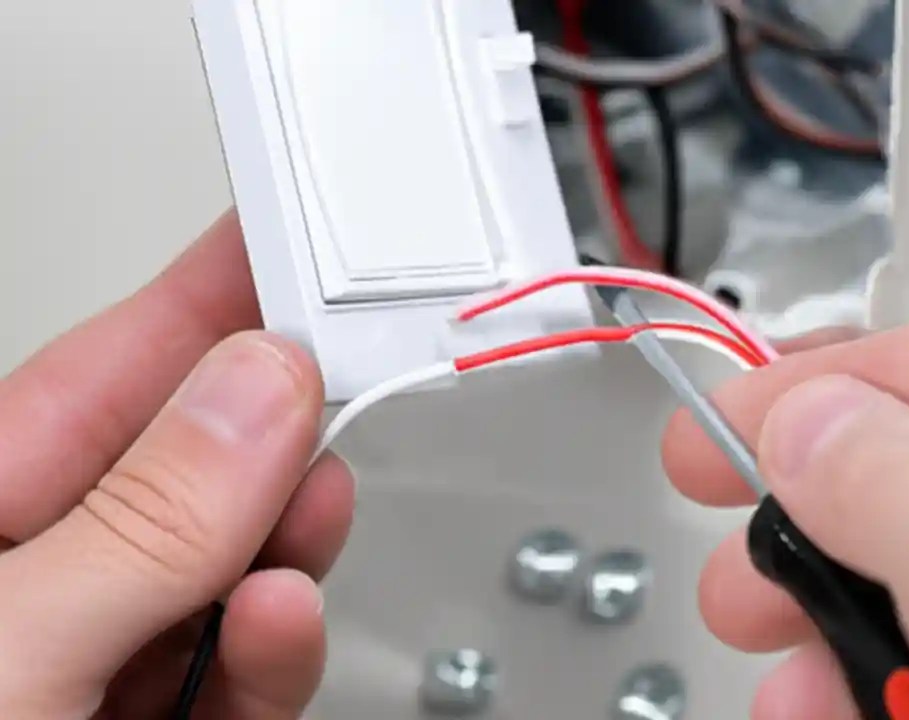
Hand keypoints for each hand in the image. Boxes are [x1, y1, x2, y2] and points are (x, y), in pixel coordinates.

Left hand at [0, 211, 354, 718]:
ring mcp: (102, 665)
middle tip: (351, 375)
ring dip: (288, 546)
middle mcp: (39, 583)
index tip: (301, 239)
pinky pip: (246, 667)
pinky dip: (281, 647)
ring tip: (311, 521)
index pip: (103, 373)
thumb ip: (140, 524)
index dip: (204, 297)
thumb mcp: (10, 648)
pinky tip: (282, 623)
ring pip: (237, 569)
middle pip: (191, 466)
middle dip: (275, 430)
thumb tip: (260, 393)